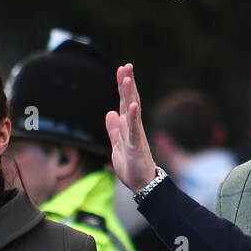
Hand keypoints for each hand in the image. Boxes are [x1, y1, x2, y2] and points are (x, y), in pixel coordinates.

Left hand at [105, 63, 159, 191]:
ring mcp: (136, 135)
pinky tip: (133, 104)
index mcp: (127, 127)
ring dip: (129, 95)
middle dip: (127, 84)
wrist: (141, 184)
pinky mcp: (137, 146)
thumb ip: (114, 130)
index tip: (121, 69)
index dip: (122, 86)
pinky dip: (133, 116)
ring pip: (132, 111)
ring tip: (127, 79)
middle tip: (126, 66)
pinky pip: (134, 129)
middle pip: (130, 101)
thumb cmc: (131, 166)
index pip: (124, 102)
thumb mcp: (117, 145)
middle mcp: (133, 127)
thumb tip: (109, 112)